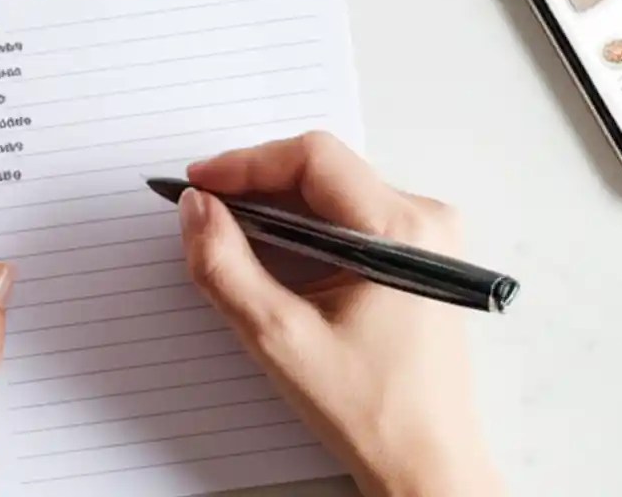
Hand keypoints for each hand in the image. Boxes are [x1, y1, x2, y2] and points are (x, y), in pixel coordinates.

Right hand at [178, 133, 502, 496]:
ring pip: (333, 192)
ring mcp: (425, 238)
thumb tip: (195, 209)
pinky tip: (269, 256)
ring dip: (276, 207)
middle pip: (323, 169)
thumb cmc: (370, 410)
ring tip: (229, 235)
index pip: (313, 158)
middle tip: (204, 211)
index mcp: (402, 230)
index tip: (199, 185)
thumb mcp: (278, 337)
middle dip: (256, 184)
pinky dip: (301, 228)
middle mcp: (425, 221)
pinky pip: (349, 218)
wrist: (426, 463)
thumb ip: (225, 265)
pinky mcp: (416, 258)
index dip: (246, 163)